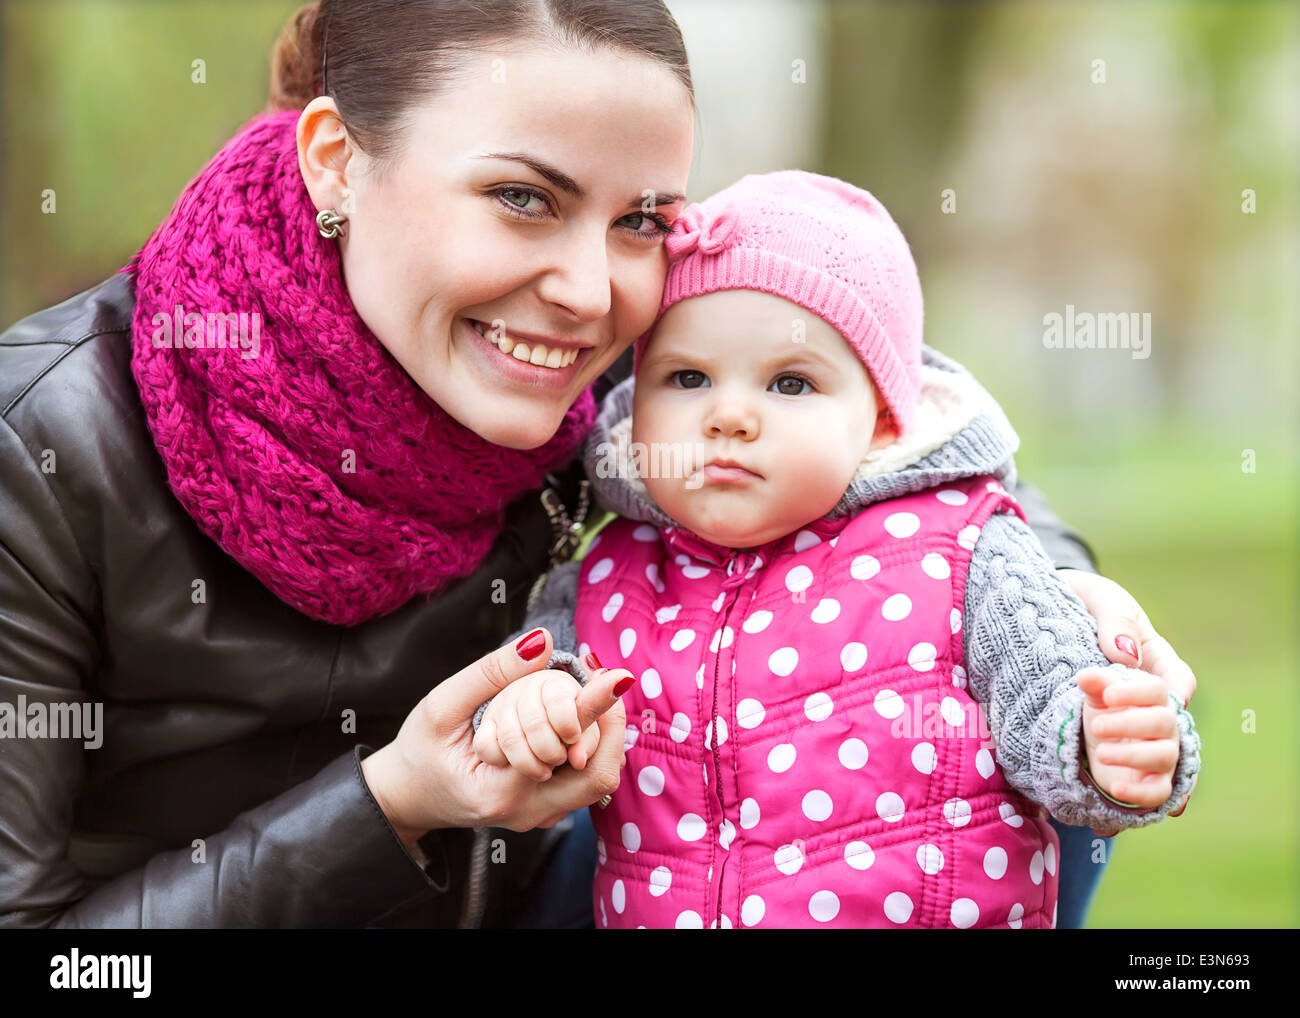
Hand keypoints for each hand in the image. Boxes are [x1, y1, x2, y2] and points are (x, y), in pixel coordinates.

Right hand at [359, 628, 629, 842]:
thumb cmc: (420, 749)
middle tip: (603, 681)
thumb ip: (491, 673)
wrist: (406, 796)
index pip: (566, 749)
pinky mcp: (544, 810)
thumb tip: (542, 641)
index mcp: (499, 791)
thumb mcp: (442, 705)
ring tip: (589, 694)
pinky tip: (575, 717)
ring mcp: (538, 817)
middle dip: (609, 724)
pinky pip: (582, 780)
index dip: (596, 707)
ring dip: (600, 734)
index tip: (619, 676)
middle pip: (598, 775)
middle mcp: (526, 812)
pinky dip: (587, 745)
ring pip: (596, 777)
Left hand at [1060, 568, 1197, 819]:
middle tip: (1098, 722)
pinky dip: (1141, 790)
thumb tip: (1125, 654)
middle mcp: (1154, 700)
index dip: (1154, 694)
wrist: (1043, 618)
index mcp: (1156, 660)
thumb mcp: (1099, 601)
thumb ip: (1113, 621)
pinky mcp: (1124, 753)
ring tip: (1100, 752)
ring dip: (1138, 757)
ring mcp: (1141, 729)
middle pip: (1168, 721)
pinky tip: (1117, 790)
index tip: (1110, 694)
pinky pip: (1151, 781)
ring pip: (1164, 753)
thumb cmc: (1084, 605)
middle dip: (1136, 726)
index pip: (1176, 681)